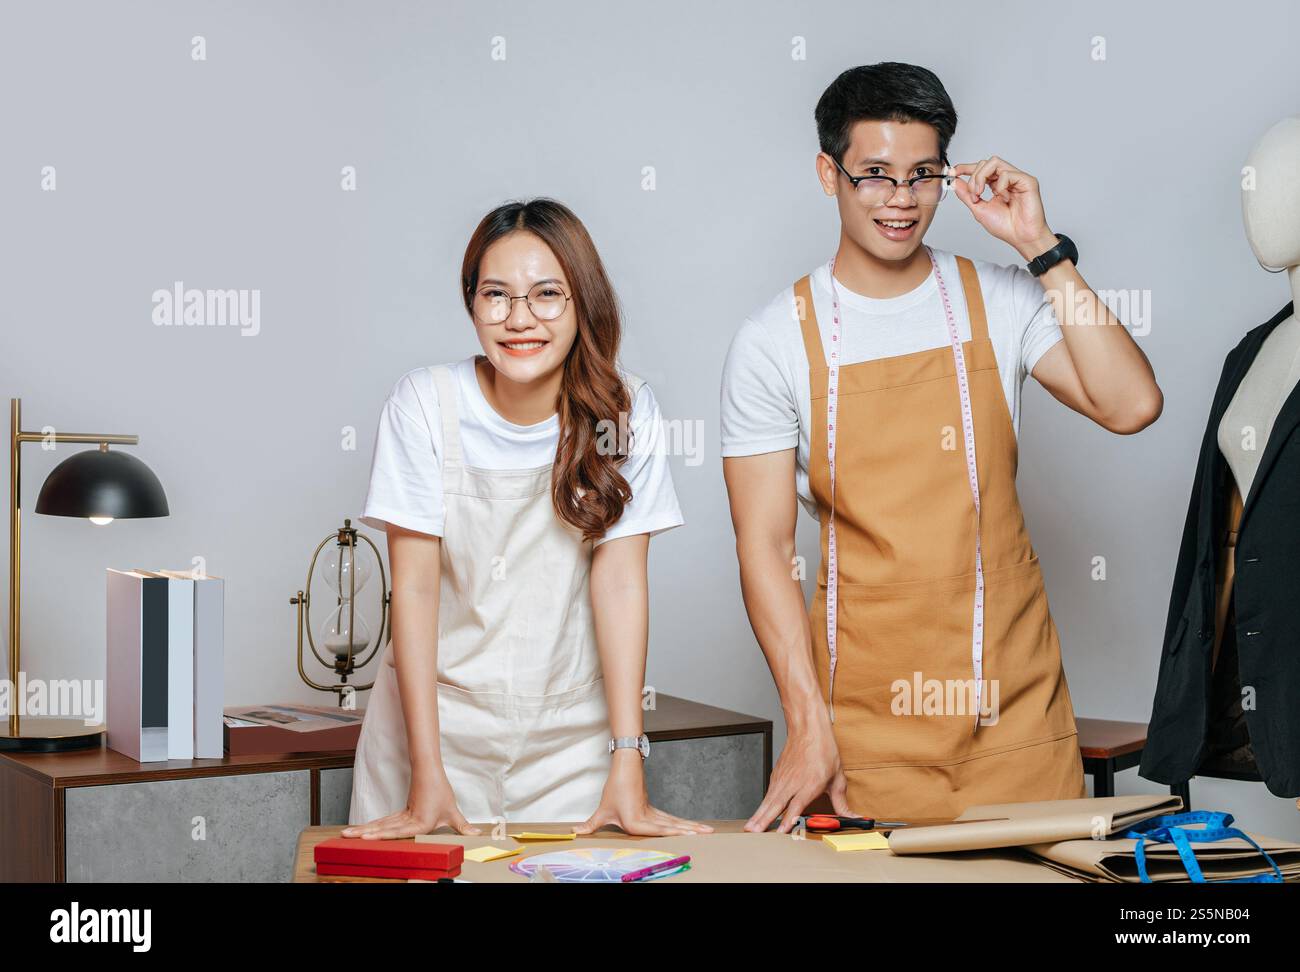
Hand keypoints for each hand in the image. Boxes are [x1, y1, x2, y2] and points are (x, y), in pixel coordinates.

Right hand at [340, 776, 480, 839]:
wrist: (430, 772)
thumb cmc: (440, 791)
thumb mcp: (452, 812)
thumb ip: (463, 826)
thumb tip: (478, 835)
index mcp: (420, 822)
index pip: (399, 831)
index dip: (382, 835)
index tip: (366, 837)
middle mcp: (408, 820)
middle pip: (383, 828)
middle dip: (364, 834)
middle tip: (346, 837)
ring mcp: (401, 816)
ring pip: (380, 824)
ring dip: (363, 830)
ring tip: (346, 834)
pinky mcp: (399, 814)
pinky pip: (383, 822)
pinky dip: (371, 828)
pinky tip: (360, 832)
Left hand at [574, 750, 714, 836]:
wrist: (625, 766)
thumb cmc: (615, 788)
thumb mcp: (602, 810)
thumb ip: (591, 825)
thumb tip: (575, 832)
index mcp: (635, 821)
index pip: (654, 830)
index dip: (671, 832)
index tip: (686, 834)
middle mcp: (647, 818)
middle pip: (672, 826)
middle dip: (691, 831)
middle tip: (709, 833)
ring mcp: (654, 813)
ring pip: (676, 822)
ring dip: (692, 827)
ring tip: (708, 830)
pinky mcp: (655, 810)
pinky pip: (672, 819)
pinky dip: (684, 824)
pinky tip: (695, 828)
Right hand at [745, 719, 854, 832]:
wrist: (808, 729)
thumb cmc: (822, 750)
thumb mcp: (837, 778)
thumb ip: (841, 802)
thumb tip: (852, 816)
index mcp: (810, 783)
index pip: (797, 804)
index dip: (789, 818)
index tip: (781, 830)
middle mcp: (794, 782)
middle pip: (777, 803)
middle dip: (765, 819)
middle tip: (755, 832)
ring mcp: (783, 778)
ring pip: (769, 799)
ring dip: (758, 814)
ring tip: (750, 828)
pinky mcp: (776, 775)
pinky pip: (768, 793)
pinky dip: (761, 805)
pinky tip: (756, 815)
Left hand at [950, 156, 1056, 259]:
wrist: (1021, 237)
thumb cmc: (1005, 226)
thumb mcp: (979, 209)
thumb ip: (967, 195)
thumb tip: (955, 182)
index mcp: (996, 185)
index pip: (980, 169)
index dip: (965, 167)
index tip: (952, 171)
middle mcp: (1006, 179)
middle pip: (985, 163)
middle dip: (974, 177)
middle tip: (973, 194)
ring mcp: (1017, 178)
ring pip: (994, 162)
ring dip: (982, 177)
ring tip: (981, 194)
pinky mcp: (1027, 181)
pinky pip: (1008, 173)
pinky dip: (1000, 185)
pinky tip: (1003, 198)